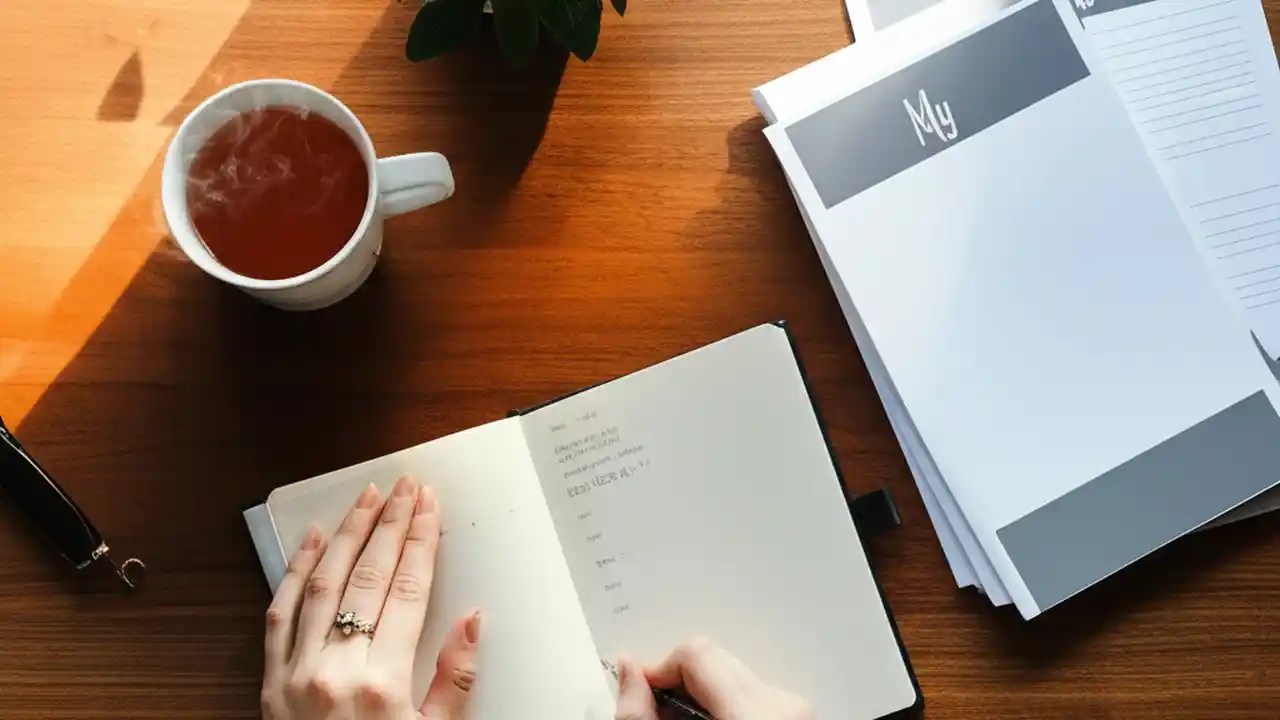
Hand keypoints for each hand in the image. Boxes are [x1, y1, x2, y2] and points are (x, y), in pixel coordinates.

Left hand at [260, 476, 481, 719]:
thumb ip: (454, 681)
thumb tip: (473, 620)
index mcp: (382, 683)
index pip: (406, 589)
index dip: (420, 541)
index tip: (428, 505)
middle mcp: (335, 669)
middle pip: (367, 575)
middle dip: (390, 524)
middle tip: (405, 487)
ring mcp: (295, 673)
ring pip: (322, 582)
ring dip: (346, 533)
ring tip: (366, 497)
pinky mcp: (269, 682)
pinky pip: (279, 612)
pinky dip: (294, 570)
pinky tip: (309, 539)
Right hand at [614, 637, 813, 719]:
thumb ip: (642, 715)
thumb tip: (629, 674)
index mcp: (758, 711)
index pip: (696, 652)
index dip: (658, 668)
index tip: (642, 691)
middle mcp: (785, 704)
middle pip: (714, 660)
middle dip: (680, 685)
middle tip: (661, 716)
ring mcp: (798, 709)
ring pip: (731, 676)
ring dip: (704, 697)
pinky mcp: (801, 715)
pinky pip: (753, 693)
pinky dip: (728, 706)